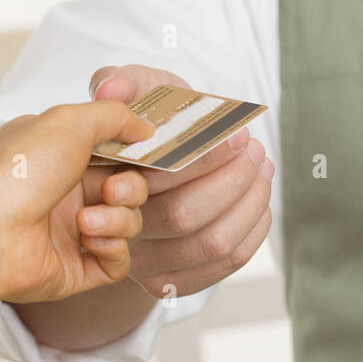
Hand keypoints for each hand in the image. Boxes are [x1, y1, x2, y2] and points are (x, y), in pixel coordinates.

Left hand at [0, 100, 154, 303]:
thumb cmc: (18, 173)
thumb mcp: (69, 121)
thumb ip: (114, 115)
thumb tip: (145, 126)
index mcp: (62, 156)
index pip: (116, 153)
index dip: (136, 153)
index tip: (149, 152)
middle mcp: (67, 192)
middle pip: (130, 188)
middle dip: (131, 188)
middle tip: (112, 190)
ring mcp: (71, 231)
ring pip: (128, 223)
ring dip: (118, 219)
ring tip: (85, 220)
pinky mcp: (76, 268)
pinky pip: (118, 261)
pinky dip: (112, 248)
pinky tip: (90, 240)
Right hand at [88, 64, 273, 300]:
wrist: (155, 154)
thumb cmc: (152, 116)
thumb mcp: (137, 88)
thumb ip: (122, 81)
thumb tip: (112, 89)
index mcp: (100, 183)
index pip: (151, 179)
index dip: (200, 160)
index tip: (237, 134)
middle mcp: (113, 231)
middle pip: (182, 217)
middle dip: (231, 180)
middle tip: (253, 147)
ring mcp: (141, 263)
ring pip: (209, 244)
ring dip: (248, 203)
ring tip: (262, 165)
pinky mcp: (168, 281)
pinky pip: (222, 264)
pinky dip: (251, 231)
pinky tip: (261, 201)